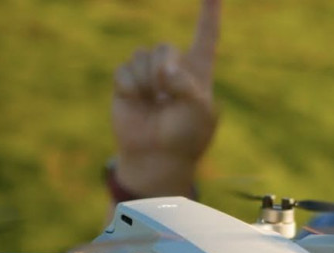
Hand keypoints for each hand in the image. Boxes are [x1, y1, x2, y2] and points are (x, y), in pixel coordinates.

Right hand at [111, 0, 220, 195]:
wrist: (157, 157)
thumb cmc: (185, 136)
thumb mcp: (198, 110)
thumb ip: (185, 84)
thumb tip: (163, 70)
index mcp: (198, 72)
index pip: (206, 36)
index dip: (209, 12)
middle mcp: (173, 68)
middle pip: (165, 47)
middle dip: (164, 70)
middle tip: (166, 96)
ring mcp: (149, 74)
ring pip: (142, 57)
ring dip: (147, 83)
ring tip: (154, 104)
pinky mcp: (127, 82)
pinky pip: (124, 70)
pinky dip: (131, 89)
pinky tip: (137, 104)